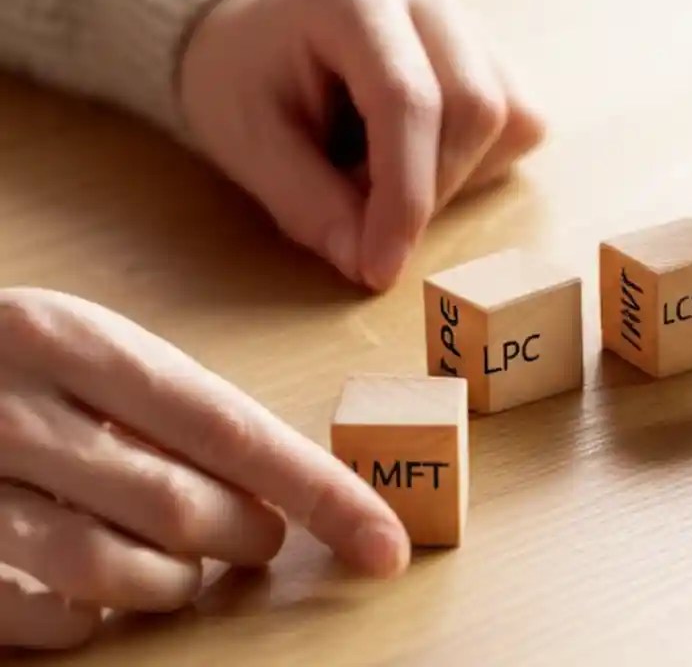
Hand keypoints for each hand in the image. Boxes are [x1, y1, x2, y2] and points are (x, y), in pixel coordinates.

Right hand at [0, 288, 409, 649]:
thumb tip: (281, 494)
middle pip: (181, 507)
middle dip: (245, 537)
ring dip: (177, 586)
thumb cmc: (9, 374)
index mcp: (70, 338)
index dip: (320, 492)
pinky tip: (95, 590)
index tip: (385, 542)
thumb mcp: (83, 355)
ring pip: (119, 573)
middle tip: (255, 539)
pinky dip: (97, 621)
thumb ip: (172, 411)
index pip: (229, 426)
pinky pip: (52, 621)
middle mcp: (11, 405)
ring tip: (180, 567)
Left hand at [179, 0, 545, 290]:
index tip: (379, 268)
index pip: (407, 100)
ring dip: (453, 179)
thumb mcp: (247, 143)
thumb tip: (367, 263)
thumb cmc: (246, 78)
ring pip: (508, 120)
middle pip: (474, 108)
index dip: (403, 196)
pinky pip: (517, 125)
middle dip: (429, 192)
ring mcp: (467, 19)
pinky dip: (474, 166)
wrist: (258, 35)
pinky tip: (418, 160)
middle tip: (367, 226)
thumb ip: (307, 204)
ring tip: (379, 179)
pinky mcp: (492, 53)